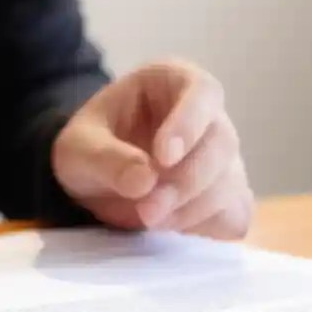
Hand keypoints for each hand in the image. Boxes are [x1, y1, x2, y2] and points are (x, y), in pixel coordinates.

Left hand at [52, 60, 252, 238]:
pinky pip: (233, 217)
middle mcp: (208, 116)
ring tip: (148, 219)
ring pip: (230, 183)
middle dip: (186, 182)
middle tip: (147, 211)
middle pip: (222, 143)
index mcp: (173, 82)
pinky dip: (205, 229)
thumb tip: (145, 181)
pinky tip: (170, 230)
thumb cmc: (88, 147)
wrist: (91, 178)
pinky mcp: (224, 197)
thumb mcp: (78, 148)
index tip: (164, 158)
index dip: (189, 124)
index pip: (202, 92)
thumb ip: (106, 159)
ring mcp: (220, 158)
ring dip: (192, 209)